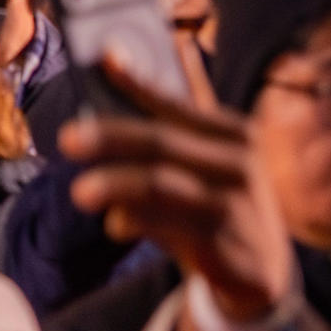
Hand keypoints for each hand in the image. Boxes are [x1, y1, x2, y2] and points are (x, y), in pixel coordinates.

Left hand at [59, 56, 291, 330]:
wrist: (263, 272)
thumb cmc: (219, 203)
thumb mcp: (209, 162)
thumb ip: (175, 122)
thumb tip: (132, 61)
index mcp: (234, 134)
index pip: (176, 103)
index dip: (138, 82)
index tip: (103, 58)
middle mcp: (239, 165)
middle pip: (162, 143)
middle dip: (111, 138)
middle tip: (67, 139)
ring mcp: (235, 208)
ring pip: (163, 187)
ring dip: (117, 185)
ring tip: (80, 192)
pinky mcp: (227, 248)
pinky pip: (172, 230)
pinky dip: (138, 222)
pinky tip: (115, 223)